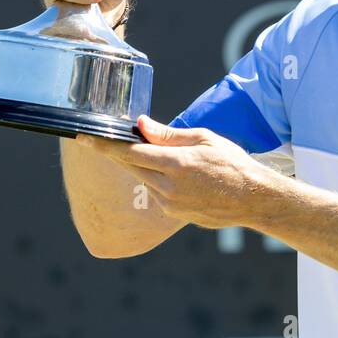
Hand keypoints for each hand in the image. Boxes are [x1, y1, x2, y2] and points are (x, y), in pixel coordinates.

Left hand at [78, 116, 262, 229]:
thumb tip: (141, 125)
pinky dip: (158, 180)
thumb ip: (168, 135)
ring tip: (168, 158)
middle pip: (131, 166)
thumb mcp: (204, 139)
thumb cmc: (232, 163)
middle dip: (120, 153)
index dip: (104, 145)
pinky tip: (181, 177)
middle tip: (108, 140)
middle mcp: (168, 186)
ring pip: (143, 179)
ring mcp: (169, 203)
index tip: (85, 137)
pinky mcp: (173, 213)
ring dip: (144, 166)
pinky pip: (156, 193)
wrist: (252, 198)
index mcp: (176, 163)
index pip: (130, 152)